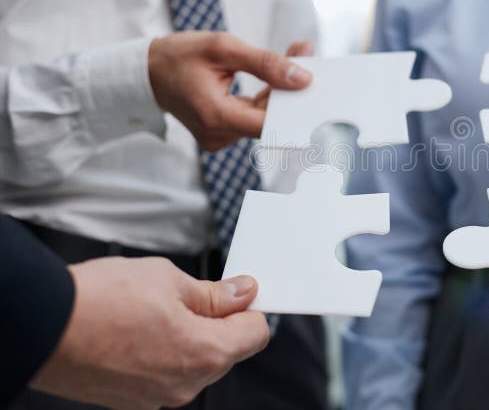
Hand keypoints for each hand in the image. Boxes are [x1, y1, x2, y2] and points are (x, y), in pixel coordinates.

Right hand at [31, 257, 269, 409]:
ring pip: (196, 365)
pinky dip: (163, 354)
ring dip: (190, 338)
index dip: (251, 307)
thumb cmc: (102, 300)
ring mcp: (158, 398)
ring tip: (157, 311)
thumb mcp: (170, 280)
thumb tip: (244, 293)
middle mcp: (186, 384)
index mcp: (205, 353)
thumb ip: (215, 294)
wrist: (43, 326)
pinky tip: (139, 331)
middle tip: (192, 295)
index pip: (256, 334)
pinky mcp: (133, 401)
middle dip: (220, 323)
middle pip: (227, 352)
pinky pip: (165, 376)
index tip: (239, 292)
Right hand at [148, 31, 312, 149]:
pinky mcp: (222, 134)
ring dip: (279, 93)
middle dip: (289, 91)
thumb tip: (302, 78)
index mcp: (215, 116)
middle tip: (306, 58)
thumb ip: (265, 63)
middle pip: (269, 120)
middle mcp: (218, 135)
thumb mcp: (223, 48)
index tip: (315, 87)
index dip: (295, 107)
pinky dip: (265, 99)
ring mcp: (219, 138)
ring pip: (262, 118)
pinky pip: (252, 118)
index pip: (269, 123)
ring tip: (292, 59)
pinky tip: (274, 78)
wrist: (148, 71)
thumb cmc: (180, 55)